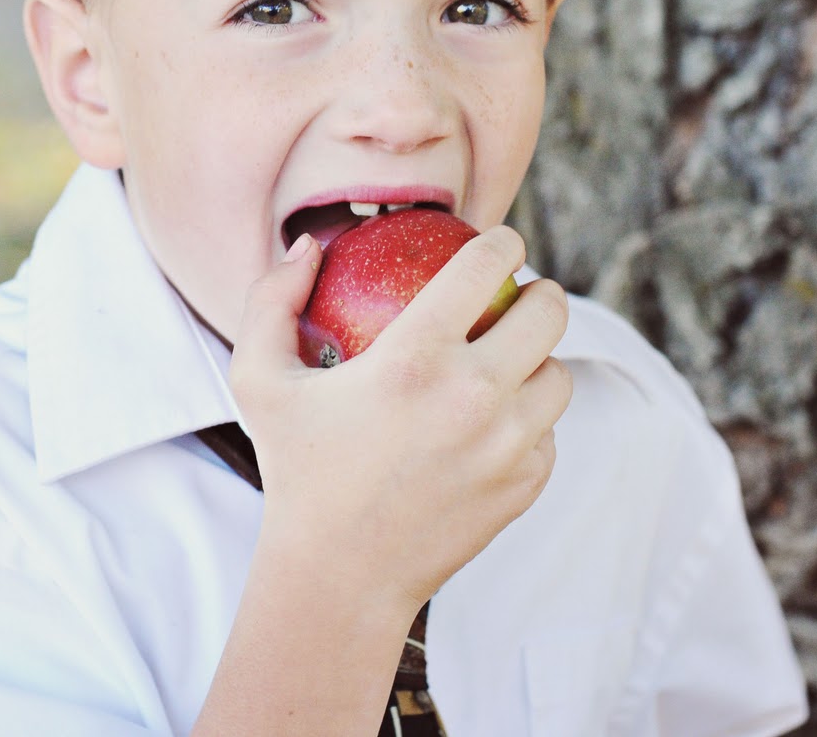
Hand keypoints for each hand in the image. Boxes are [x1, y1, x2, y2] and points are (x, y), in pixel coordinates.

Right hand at [230, 227, 572, 616]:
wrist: (340, 576)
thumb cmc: (296, 471)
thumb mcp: (258, 381)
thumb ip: (271, 300)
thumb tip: (308, 246)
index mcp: (415, 358)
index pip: (486, 266)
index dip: (501, 242)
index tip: (498, 243)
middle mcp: (474, 396)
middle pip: (548, 314)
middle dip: (540, 293)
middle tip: (520, 296)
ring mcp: (508, 445)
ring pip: (559, 375)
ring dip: (538, 360)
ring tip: (509, 361)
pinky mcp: (525, 485)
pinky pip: (549, 433)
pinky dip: (529, 422)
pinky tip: (496, 423)